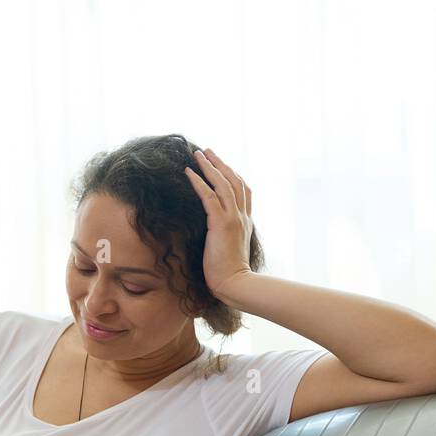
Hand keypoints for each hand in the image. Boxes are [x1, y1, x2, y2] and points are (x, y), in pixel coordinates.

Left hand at [184, 147, 253, 305]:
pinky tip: (189, 173)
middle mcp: (242, 216)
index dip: (232, 175)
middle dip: (220, 164)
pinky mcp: (221, 224)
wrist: (235, 284)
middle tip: (207, 151)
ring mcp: (233, 218)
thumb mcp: (230, 250)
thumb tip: (215, 236)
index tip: (221, 165)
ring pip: (223, 184)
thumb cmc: (231, 274)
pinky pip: (209, 197)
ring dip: (209, 166)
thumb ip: (226, 237)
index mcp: (245, 221)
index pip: (242, 191)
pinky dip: (199, 182)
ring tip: (197, 155)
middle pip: (234, 180)